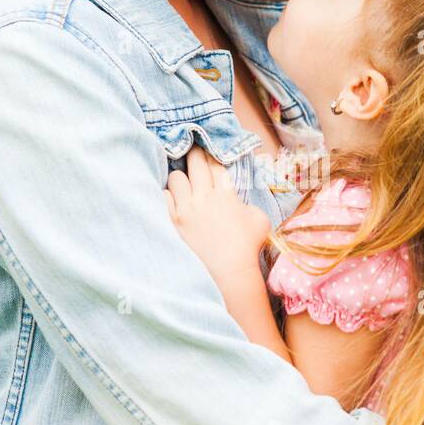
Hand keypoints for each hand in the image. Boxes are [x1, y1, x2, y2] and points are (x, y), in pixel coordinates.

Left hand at [165, 146, 271, 287]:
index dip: (212, 154)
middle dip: (195, 154)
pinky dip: (168, 195)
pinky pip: (163, 196)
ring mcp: (186, 208)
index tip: (209, 152)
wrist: (228, 271)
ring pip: (176, 177)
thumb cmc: (248, 246)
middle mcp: (204, 196)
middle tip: (194, 153)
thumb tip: (238, 200)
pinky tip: (173, 200)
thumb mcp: (260, 218)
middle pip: (195, 162)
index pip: (215, 163)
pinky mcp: (173, 221)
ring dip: (180, 178)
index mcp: (225, 193)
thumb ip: (248, 203)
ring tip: (183, 184)